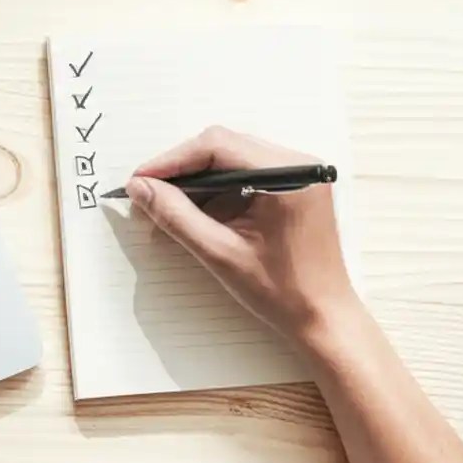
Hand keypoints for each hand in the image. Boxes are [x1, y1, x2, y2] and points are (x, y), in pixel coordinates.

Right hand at [125, 126, 359, 349]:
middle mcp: (298, 166)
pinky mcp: (294, 187)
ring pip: (232, 157)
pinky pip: (246, 172)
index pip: (216, 146)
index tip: (140, 180)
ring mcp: (299, 175)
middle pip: (223, 146)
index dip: (172, 160)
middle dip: (182, 168)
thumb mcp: (219, 252)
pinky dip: (218, 188)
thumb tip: (140, 188)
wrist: (322, 316)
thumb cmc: (281, 291)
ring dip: (198, 179)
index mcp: (288, 176)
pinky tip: (199, 211)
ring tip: (170, 205)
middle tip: (149, 193)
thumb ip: (176, 215)